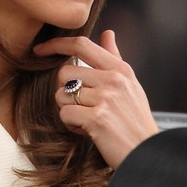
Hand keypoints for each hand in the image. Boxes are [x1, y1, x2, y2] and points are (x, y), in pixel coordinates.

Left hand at [33, 29, 158, 168]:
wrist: (147, 154)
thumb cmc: (135, 121)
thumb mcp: (130, 85)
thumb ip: (115, 58)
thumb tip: (107, 33)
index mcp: (120, 69)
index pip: (82, 45)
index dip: (56, 44)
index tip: (40, 49)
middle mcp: (114, 80)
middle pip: (64, 73)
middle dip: (65, 92)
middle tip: (82, 107)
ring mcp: (106, 98)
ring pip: (61, 95)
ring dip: (69, 111)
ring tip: (88, 120)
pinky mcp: (97, 118)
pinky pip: (65, 114)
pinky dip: (71, 126)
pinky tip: (88, 131)